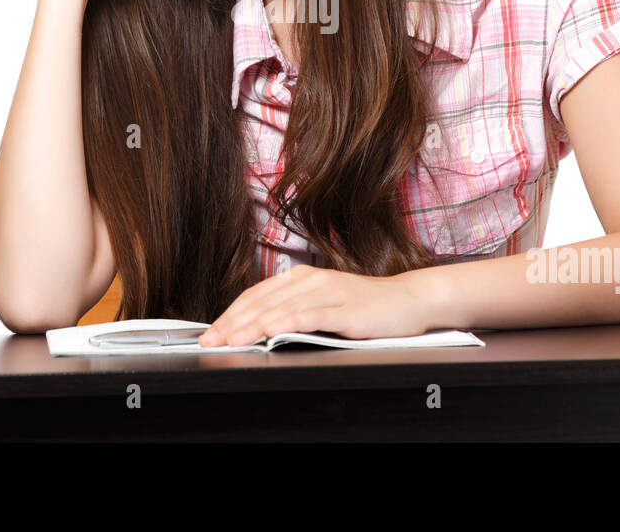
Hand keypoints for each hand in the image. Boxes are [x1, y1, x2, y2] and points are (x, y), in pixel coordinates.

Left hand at [196, 265, 432, 346]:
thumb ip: (295, 313)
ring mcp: (329, 292)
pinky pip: (313, 315)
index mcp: (301, 279)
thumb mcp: (324, 307)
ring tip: (231, 340)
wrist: (409, 301)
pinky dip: (289, 321)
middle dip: (233, 323)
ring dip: (253, 325)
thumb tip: (259, 330)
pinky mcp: (346, 308)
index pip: (256, 296)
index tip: (210, 333)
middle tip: (210, 340)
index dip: (230, 314)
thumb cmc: (366, 308)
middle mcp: (311, 281)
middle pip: (263, 302)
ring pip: (282, 308)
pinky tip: (272, 330)